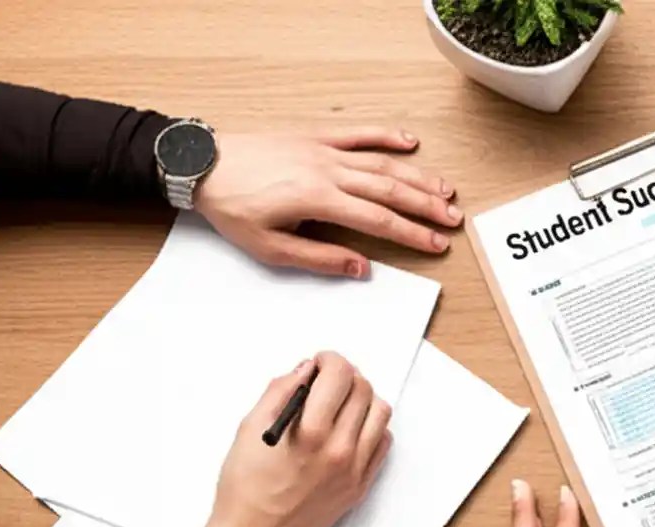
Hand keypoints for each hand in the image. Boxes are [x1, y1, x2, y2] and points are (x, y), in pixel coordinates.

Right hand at [192, 352, 393, 526]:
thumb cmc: (245, 487)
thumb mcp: (249, 429)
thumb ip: (280, 392)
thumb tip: (305, 370)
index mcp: (311, 432)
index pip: (340, 375)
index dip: (329, 360)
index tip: (320, 363)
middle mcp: (339, 449)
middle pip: (364, 389)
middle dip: (345, 376)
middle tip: (327, 381)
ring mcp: (354, 469)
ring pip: (380, 413)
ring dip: (363, 399)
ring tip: (341, 404)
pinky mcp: (361, 485)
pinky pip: (382, 443)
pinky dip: (370, 428)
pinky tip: (349, 429)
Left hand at [194, 127, 462, 278]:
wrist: (201, 164)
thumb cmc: (232, 207)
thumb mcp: (270, 248)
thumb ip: (319, 258)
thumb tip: (361, 266)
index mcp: (318, 200)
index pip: (379, 219)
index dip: (413, 234)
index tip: (437, 244)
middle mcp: (327, 170)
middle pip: (390, 189)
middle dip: (427, 206)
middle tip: (453, 219)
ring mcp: (323, 150)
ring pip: (382, 162)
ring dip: (417, 175)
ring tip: (444, 189)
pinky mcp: (315, 136)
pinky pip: (358, 133)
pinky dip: (386, 135)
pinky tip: (410, 142)